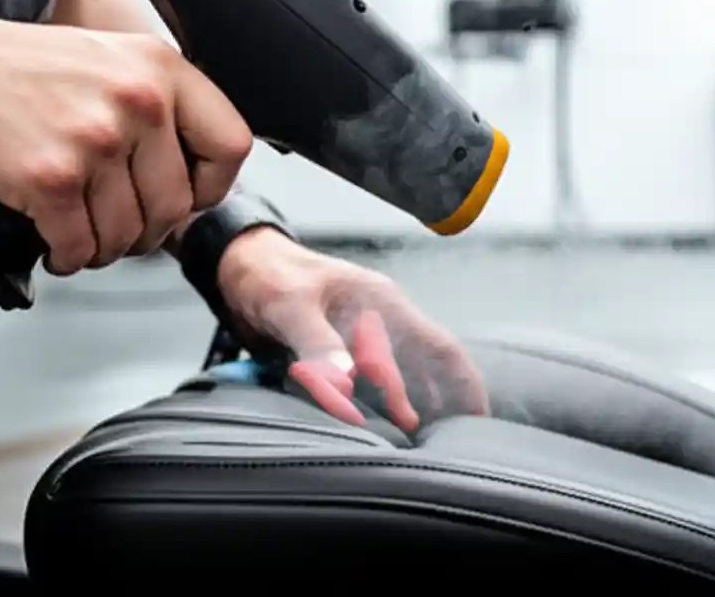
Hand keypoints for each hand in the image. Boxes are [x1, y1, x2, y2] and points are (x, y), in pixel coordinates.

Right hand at [0, 0, 251, 274]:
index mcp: (160, 68)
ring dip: (106, 249)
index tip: (189, 195)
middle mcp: (137, 101)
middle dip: (148, 231)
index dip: (212, 185)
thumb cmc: (12, 67)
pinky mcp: (50, 178)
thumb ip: (157, 105)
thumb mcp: (108, 61)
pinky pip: (81, 246)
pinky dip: (68, 258)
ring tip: (84, 235)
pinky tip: (55, 244)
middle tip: (123, 229)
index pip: (232, 145)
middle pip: (178, 205)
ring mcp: (95, 140)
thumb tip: (193, 168)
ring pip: (131, 233)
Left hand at [216, 227, 488, 430]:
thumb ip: (318, 342)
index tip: (479, 417)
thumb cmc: (266, 276)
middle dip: (443, 405)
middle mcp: (381, 323)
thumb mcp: (289, 305)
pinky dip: (379, 410)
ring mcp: (362, 339)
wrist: (235, 265)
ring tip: (424, 450)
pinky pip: (369, 387)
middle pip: (427, 369)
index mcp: (383, 304)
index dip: (463, 382)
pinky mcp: (341, 355)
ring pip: (401, 381)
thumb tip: (348, 383)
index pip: (438, 346)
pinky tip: (382, 434)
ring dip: (411, 411)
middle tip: (453, 448)